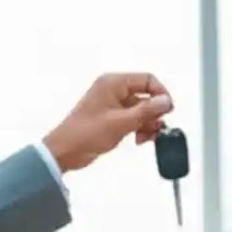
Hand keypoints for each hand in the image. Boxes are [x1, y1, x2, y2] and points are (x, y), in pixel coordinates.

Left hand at [43, 73, 173, 171]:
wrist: (65, 151)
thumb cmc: (84, 134)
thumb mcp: (121, 122)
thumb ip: (146, 111)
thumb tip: (166, 101)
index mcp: (113, 83)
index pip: (147, 79)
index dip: (161, 94)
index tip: (167, 110)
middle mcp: (114, 90)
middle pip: (147, 95)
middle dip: (154, 113)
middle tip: (156, 127)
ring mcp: (114, 104)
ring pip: (143, 109)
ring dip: (148, 123)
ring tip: (146, 137)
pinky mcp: (114, 118)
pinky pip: (135, 119)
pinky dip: (140, 128)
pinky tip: (139, 139)